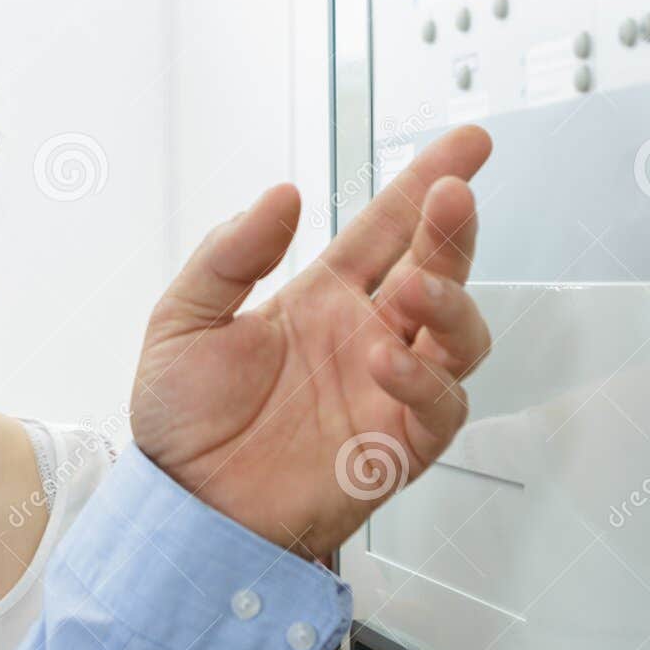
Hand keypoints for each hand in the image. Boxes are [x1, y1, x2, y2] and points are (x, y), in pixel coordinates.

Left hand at [129, 125, 493, 560]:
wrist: (182, 506)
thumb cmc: (183, 422)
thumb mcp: (183, 321)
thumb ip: (228, 256)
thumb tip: (281, 194)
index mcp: (321, 299)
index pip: (387, 229)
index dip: (425, 185)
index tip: (467, 143)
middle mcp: (366, 336)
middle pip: (438, 269)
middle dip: (454, 228)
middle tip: (453, 194)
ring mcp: (387, 391)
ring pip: (459, 335)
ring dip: (449, 301)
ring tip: (412, 283)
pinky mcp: (396, 448)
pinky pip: (439, 407)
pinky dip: (423, 380)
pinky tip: (385, 360)